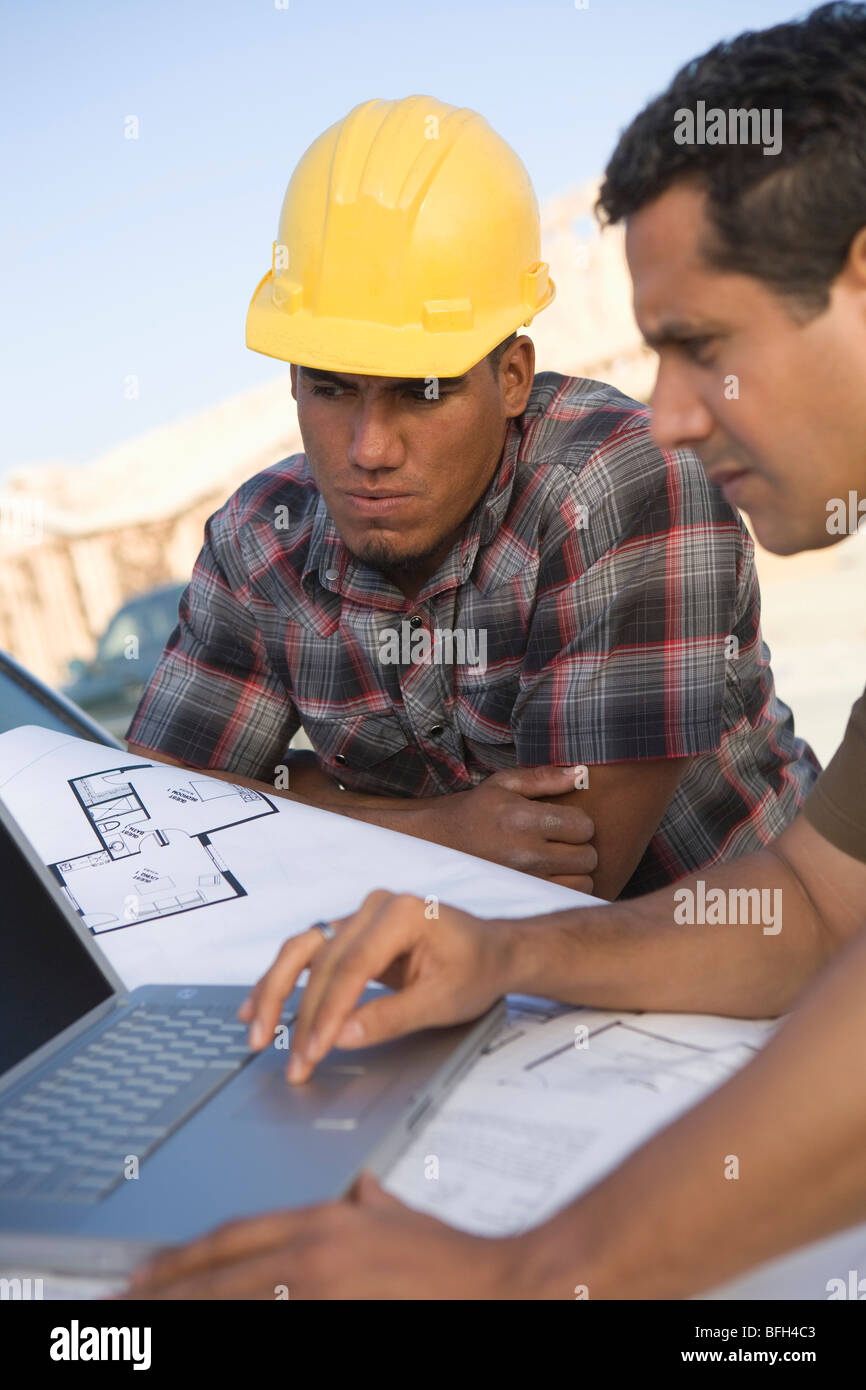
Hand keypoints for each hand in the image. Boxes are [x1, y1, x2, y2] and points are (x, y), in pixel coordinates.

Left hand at [123, 1172, 530, 1299]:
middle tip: (124, 1301)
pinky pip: (267, 1328)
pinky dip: (235, 1327)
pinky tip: (212, 1335)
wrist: (497, 1286)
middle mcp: (312, 1252)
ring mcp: (319, 1292)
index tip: (148, 1272)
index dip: (183, 1258)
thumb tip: (359, 1193)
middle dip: (167, 1289)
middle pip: (217, 1274)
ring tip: (146, 1326)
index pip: (232, 1238)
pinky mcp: (334, 1320)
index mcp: (323, 1222)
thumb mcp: (400, 1217)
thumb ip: (370, 1205)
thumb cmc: (453, 1262)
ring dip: (189, 1311)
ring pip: (233, 1303)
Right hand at [238, 889, 511, 1082]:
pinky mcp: (351, 932)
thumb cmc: (476, 969)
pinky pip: (309, 954)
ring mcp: (360, 916)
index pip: (353, 966)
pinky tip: (259, 1005)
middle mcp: (375, 907)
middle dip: (302, 1015)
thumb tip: (341, 1037)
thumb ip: (390, 1018)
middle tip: (293, 1063)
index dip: (327, 1012)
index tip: (312, 1052)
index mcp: (403, 914)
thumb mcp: (442, 1001)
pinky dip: (283, 981)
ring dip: (275, 992)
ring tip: (255, 1031)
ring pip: (303, 951)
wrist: (494, 950)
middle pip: (322, 961)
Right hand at [429, 765, 596, 890]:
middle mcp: (525, 852)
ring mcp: (524, 880)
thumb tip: (580, 773)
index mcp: (523, 819)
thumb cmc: (476, 811)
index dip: (579, 822)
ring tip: (558, 860)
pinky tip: (551, 877)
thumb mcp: (503, 785)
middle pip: (587, 856)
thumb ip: (543, 778)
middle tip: (562, 842)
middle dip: (580, 847)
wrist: (440, 845)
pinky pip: (566, 898)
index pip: (584, 826)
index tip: (565, 822)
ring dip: (576, 871)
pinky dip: (566, 888)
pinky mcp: (522, 898)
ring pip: (582, 881)